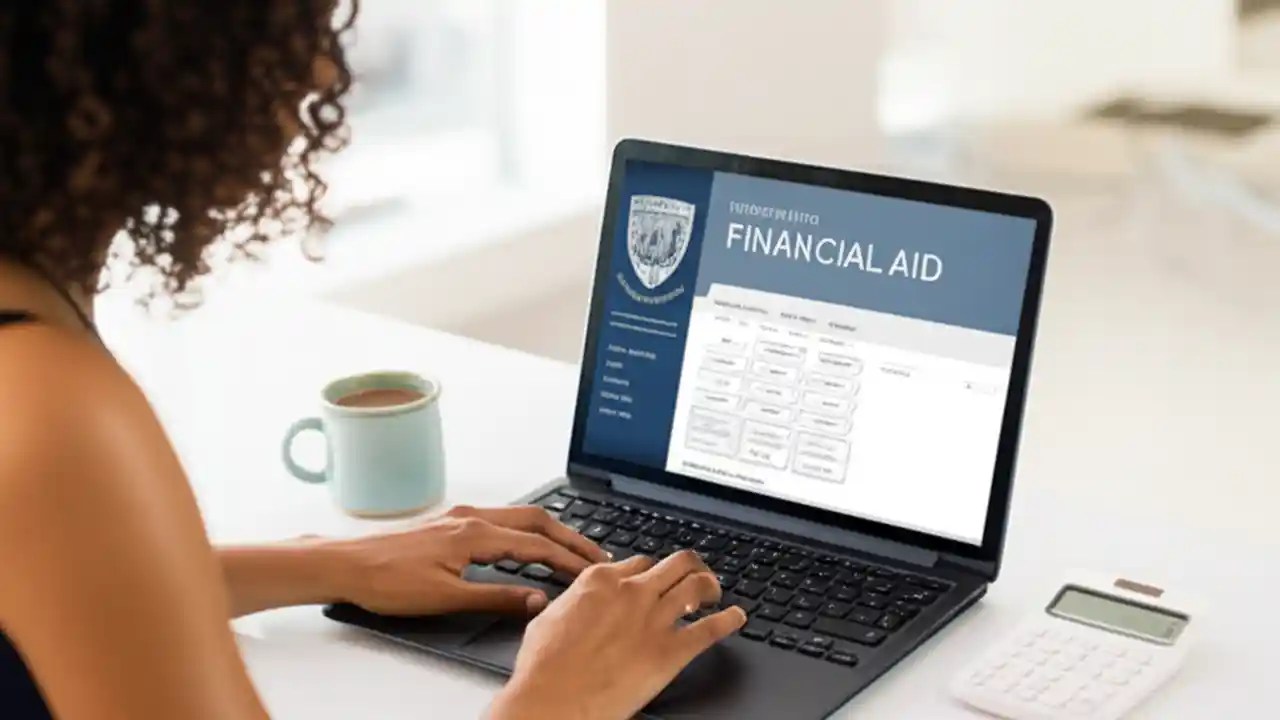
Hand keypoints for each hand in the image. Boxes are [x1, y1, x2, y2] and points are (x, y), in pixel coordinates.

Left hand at [333, 505, 608, 615]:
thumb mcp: (446, 598)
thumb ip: (496, 597)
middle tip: (596, 554)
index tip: (593, 571)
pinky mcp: (449, 523)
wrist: (345, 565)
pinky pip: (501, 520)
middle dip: (570, 536)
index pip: (537, 545)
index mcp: (475, 533)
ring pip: (519, 517)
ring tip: (571, 548)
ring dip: (549, 530)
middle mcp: (471, 517)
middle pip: (536, 520)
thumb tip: (535, 600)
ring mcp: (460, 516)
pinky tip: (526, 544)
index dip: (569, 560)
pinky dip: (525, 530)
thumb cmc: (387, 580)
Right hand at [488, 551, 747, 719]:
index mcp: (601, 581)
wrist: (553, 699)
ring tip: (716, 592)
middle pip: (676, 562)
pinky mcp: (671, 652)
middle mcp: (632, 592)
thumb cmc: (543, 668)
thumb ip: (568, 606)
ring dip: (711, 586)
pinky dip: (729, 620)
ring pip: (697, 585)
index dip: (650, 571)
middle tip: (696, 573)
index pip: (638, 563)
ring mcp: (654, 620)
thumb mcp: (547, 620)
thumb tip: (565, 606)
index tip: (653, 579)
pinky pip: (710, 629)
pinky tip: (736, 618)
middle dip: (690, 566)